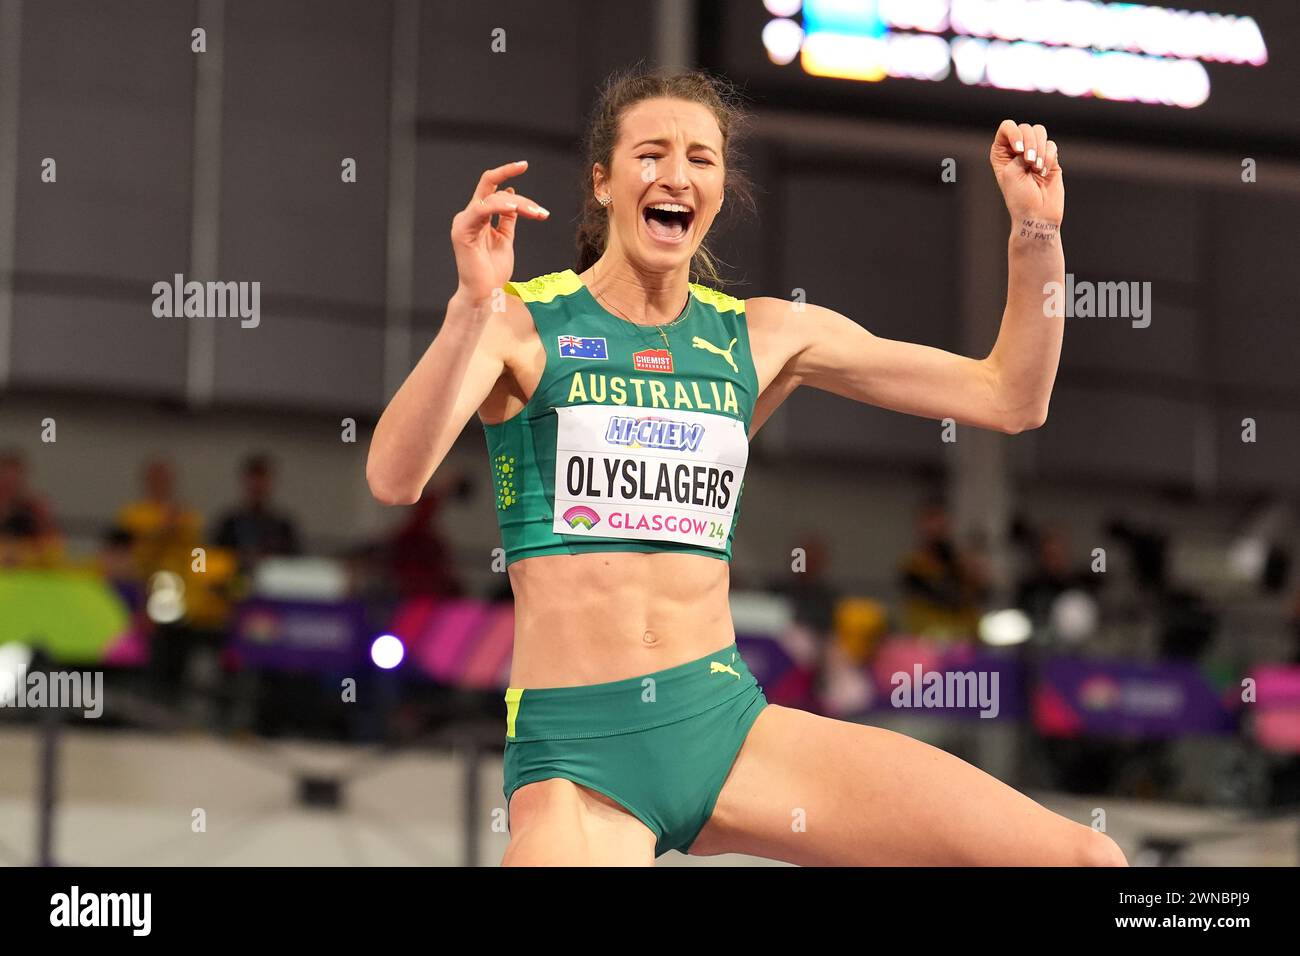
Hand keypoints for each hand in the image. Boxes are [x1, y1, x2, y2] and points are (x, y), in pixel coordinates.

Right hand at [449, 160, 549, 304]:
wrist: (484, 293)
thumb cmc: (493, 271)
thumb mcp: (505, 238)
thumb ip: (507, 218)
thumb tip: (513, 195)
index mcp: (478, 216)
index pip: (490, 186)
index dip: (506, 172)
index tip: (524, 164)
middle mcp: (469, 215)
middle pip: (489, 184)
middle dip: (508, 174)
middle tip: (532, 186)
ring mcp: (464, 222)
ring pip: (492, 197)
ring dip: (518, 203)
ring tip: (537, 213)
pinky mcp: (462, 231)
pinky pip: (481, 209)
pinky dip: (499, 205)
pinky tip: (516, 207)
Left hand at [990, 120, 1063, 227]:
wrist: (1037, 215)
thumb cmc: (1019, 198)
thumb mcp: (1010, 173)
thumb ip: (1020, 151)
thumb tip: (1036, 140)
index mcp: (1002, 153)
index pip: (1007, 127)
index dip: (1014, 133)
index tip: (1018, 149)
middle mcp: (1017, 150)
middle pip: (1026, 128)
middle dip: (1030, 143)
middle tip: (1029, 163)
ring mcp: (1034, 153)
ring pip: (1040, 132)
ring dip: (1040, 149)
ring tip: (1036, 168)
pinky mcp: (1050, 158)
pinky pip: (1052, 146)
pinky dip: (1049, 158)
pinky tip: (1044, 172)